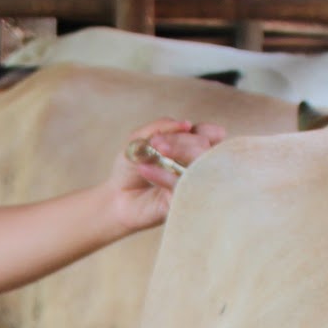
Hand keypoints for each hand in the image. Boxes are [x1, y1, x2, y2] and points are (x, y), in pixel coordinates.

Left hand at [110, 118, 226, 232]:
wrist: (116, 198)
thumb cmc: (130, 169)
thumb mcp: (140, 139)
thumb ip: (161, 127)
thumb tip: (188, 124)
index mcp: (192, 150)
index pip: (212, 135)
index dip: (200, 130)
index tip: (182, 128)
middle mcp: (197, 167)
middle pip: (204, 147)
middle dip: (180, 139)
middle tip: (155, 142)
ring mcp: (191, 186)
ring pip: (198, 164)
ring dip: (177, 150)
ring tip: (154, 148)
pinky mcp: (181, 203)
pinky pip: (180, 185)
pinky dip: (162, 175)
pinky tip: (144, 169)